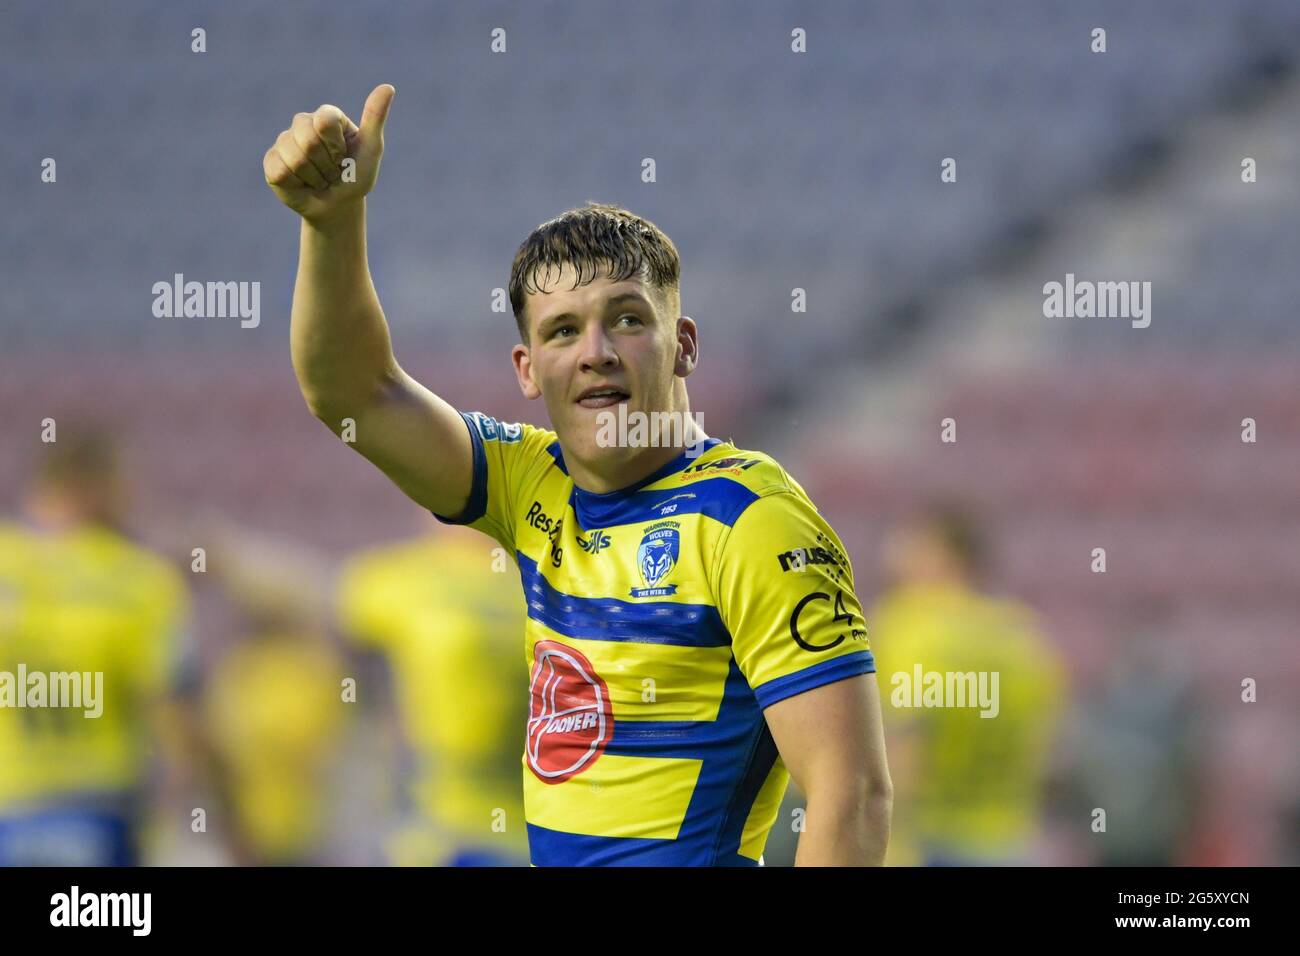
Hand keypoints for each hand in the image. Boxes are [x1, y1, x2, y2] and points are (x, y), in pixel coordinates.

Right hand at [263, 83, 394, 223]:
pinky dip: (297, 185)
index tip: (343, 156)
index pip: (324, 122)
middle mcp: (302, 123)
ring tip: (319, 179)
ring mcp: (284, 141)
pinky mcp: (272, 161)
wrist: (339, 205)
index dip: (336, 147)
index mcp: (326, 115)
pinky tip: (302, 184)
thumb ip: (375, 117)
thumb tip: (388, 87)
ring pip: (295, 160)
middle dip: (327, 165)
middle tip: (332, 171)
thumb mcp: (371, 149)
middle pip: (308, 141)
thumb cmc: (356, 175)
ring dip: (314, 178)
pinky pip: (280, 172)